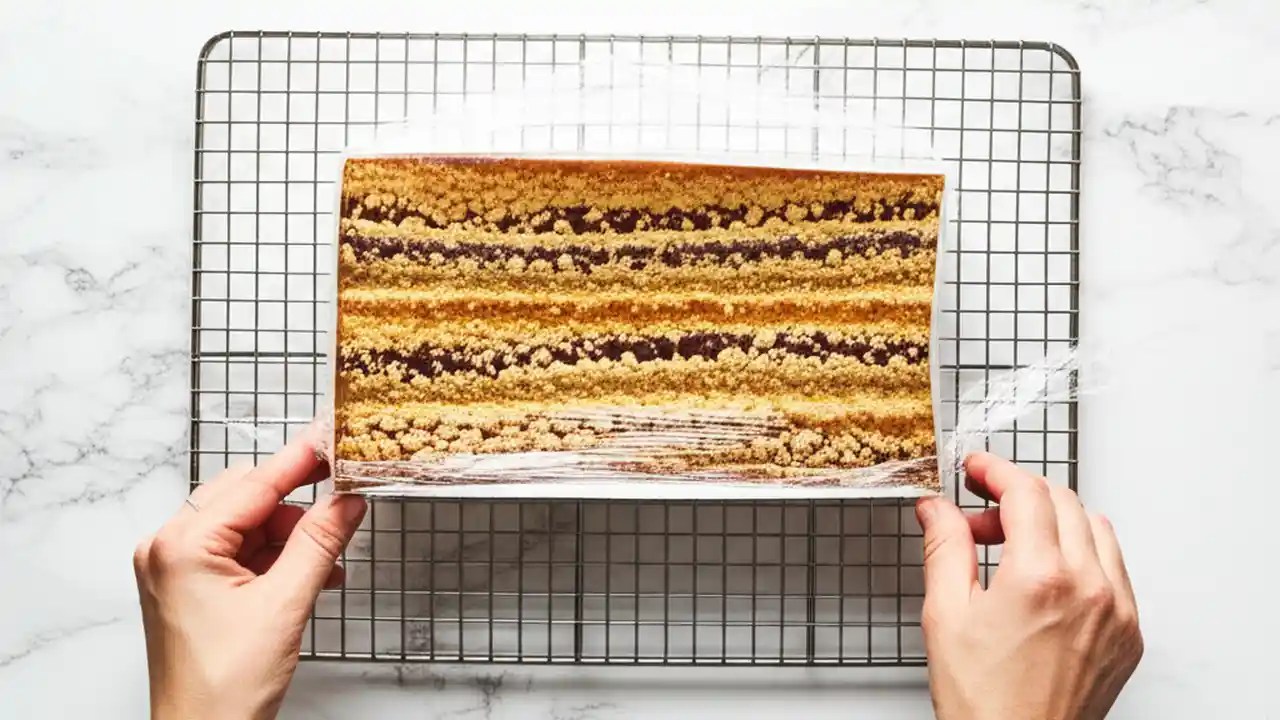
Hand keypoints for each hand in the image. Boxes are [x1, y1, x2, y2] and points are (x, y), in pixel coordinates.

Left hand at [133, 428, 366, 719]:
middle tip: (343, 500)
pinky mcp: (189, 588)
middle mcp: (169, 549)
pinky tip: (311, 574)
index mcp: (182, 545)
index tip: (333, 439)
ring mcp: (176, 569)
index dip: (300, 461)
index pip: (254, 484)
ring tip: (330, 558)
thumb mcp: (285, 605)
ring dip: (291, 536)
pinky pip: (239, 552)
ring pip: (246, 524)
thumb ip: (319, 543)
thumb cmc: (223, 689)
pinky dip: (276, 558)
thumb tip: (346, 502)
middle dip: (297, 504)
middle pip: (247, 497)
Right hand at [915, 452, 1142, 719]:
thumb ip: (944, 548)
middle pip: (1063, 501)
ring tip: (1012, 546)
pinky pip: (1114, 568)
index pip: (1027, 491)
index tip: (975, 470)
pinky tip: (1045, 576)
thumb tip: (937, 509)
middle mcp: (1090, 588)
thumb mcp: (945, 614)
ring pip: (1095, 529)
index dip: (995, 470)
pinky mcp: (1129, 633)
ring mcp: (1117, 611)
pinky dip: (1081, 555)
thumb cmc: (983, 702)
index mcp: (1041, 578)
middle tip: (980, 513)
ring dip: (1053, 520)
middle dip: (1017, 495)